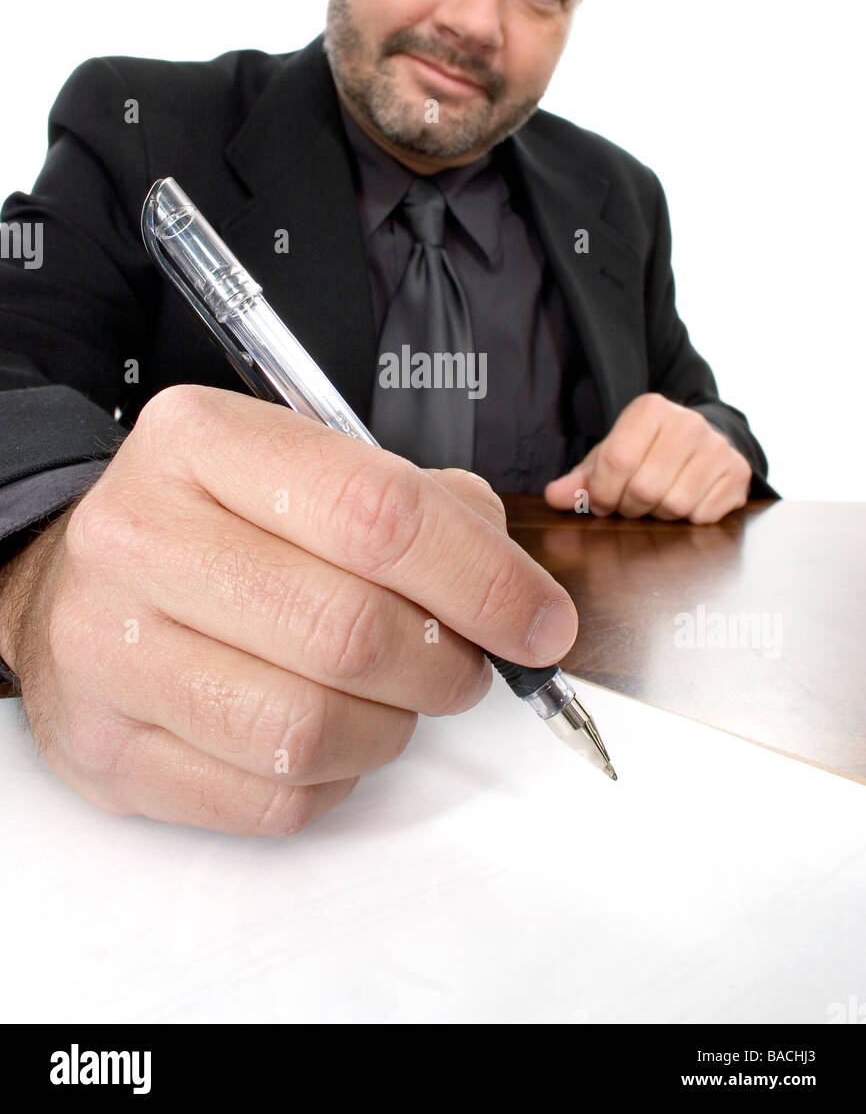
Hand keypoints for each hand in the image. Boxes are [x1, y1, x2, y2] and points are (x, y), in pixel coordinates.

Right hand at [0, 385, 577, 835]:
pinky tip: (328, 736)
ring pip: (310, 728)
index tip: (539, 622)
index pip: (377, 512)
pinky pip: (271, 798)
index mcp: (201, 442)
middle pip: (350, 629)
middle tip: (463, 664)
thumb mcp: (302, 470)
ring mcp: (109, 650)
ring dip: (390, 728)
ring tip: (392, 699)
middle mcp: (140, 537)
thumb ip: (418, 504)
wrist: (74, 588)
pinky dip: (334, 780)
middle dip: (445, 663)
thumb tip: (511, 584)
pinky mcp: (110, 751)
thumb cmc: (211, 528)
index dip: (484, 578)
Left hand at [544, 392, 751, 523]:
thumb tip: (555, 496)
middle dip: (630, 507)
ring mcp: (718, 447)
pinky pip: (702, 516)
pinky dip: (688, 519)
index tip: (601, 501)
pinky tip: (686, 501)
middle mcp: (688, 422)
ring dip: (659, 515)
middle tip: (631, 503)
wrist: (704, 443)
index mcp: (650, 409)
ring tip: (658, 500)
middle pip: (645, 488)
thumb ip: (581, 478)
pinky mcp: (738, 473)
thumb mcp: (610, 457)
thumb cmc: (647, 453)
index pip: (617, 460)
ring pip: (674, 505)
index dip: (602, 491)